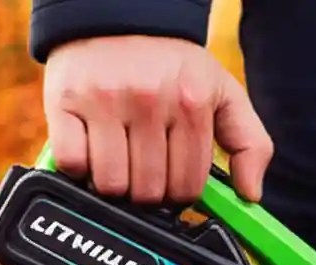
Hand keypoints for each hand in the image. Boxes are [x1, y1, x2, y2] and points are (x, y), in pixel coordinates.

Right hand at [43, 35, 272, 203]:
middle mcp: (149, 100)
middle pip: (147, 192)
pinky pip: (72, 164)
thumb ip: (247, 141)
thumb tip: (251, 195)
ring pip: (110, 185)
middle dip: (145, 193)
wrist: (117, 16)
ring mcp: (104, 102)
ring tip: (117, 163)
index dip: (178, 194)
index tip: (170, 183)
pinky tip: (89, 151)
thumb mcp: (221, 90)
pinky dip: (78, 168)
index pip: (187, 186)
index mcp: (192, 101)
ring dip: (112, 185)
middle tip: (142, 173)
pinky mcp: (64, 102)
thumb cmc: (170, 63)